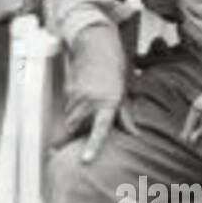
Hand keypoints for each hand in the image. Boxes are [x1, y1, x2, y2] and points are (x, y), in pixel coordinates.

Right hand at [53, 24, 138, 163]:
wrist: (95, 43)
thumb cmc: (113, 66)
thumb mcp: (124, 90)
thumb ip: (125, 114)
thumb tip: (133, 134)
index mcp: (107, 101)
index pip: (99, 128)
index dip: (92, 145)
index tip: (85, 160)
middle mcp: (90, 99)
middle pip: (73, 128)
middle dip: (71, 137)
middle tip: (69, 143)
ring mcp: (76, 94)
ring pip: (69, 118)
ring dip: (73, 123)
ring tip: (82, 118)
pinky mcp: (68, 89)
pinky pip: (68, 107)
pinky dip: (73, 110)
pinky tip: (81, 103)